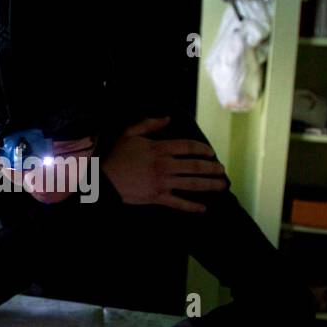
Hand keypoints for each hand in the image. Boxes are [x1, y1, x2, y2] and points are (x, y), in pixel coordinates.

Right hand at [102, 116, 227, 212]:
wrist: (105, 181)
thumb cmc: (117, 156)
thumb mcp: (130, 134)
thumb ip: (150, 124)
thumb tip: (168, 118)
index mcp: (160, 148)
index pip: (189, 147)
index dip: (203, 149)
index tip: (211, 152)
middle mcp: (165, 165)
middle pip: (196, 166)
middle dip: (212, 168)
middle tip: (222, 170)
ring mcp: (163, 183)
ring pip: (192, 184)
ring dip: (210, 185)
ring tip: (222, 185)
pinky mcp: (158, 197)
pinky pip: (179, 203)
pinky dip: (192, 207)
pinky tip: (203, 209)